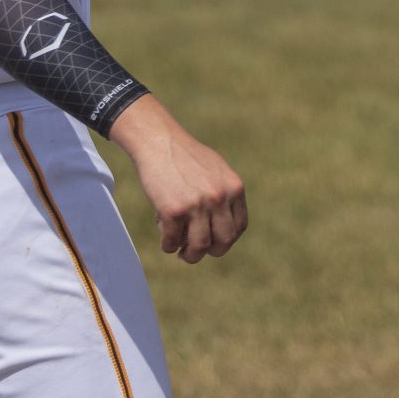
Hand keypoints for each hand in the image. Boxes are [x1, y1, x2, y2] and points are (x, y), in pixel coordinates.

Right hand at [109, 95, 248, 263]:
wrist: (159, 141)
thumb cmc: (186, 156)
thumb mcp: (216, 170)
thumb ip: (224, 193)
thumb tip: (222, 224)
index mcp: (233, 188)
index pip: (239, 227)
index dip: (227, 239)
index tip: (215, 242)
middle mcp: (219, 197)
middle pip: (224, 241)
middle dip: (212, 251)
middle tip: (198, 252)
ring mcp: (197, 205)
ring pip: (199, 246)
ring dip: (190, 255)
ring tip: (182, 252)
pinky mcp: (173, 210)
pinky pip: (172, 241)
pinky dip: (168, 246)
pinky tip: (166, 241)